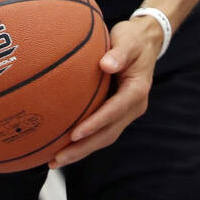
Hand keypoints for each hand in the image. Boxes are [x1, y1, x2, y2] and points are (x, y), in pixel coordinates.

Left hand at [49, 16, 162, 167]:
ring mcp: (125, 112)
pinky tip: (63, 146)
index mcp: (137, 90)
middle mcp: (133, 106)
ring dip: (81, 150)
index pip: (114, 111)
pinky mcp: (117, 112)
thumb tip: (106, 64)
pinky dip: (84, 141)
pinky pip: (100, 131)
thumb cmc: (133, 39)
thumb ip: (119, 52)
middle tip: (57, 159)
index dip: (95, 124)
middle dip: (82, 148)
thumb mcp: (128, 40)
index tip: (75, 134)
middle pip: (108, 134)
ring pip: (104, 137)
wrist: (145, 42)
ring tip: (54, 160)